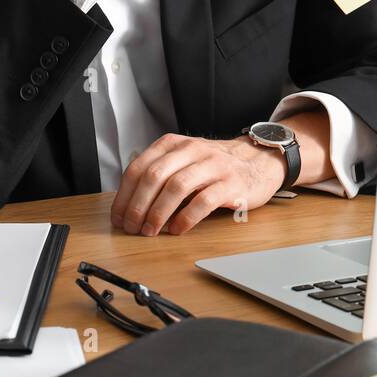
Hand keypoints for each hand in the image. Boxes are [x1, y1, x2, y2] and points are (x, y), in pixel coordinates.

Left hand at [110, 134, 286, 236]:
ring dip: (158, 213)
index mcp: (174, 144)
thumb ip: (159, 174)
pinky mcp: (231, 183)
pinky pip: (204, 201)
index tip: (119, 217)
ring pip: (177, 187)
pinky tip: (177, 229)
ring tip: (151, 231)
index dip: (125, 196)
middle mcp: (192, 150)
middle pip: (154, 176)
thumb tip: (129, 206)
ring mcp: (213, 165)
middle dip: (138, 205)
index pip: (139, 167)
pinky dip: (186, 218)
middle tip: (132, 228)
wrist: (257, 162)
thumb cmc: (214, 167)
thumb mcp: (183, 160)